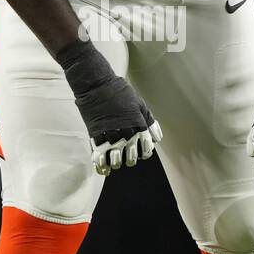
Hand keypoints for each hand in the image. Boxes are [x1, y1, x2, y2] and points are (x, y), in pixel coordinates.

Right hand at [56, 37, 162, 174]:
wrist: (97, 85)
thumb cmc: (119, 92)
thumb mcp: (139, 103)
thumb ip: (149, 121)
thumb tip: (157, 137)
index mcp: (139, 127)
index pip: (146, 150)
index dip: (144, 153)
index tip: (140, 151)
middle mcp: (126, 135)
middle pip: (131, 158)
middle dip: (130, 159)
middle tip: (127, 156)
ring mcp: (111, 137)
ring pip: (116, 161)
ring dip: (116, 163)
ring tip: (115, 160)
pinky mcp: (96, 138)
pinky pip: (100, 158)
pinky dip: (102, 166)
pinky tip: (103, 168)